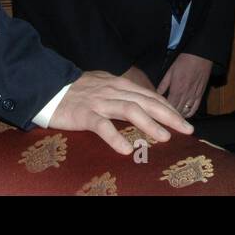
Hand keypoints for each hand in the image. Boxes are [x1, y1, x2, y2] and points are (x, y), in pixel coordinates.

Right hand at [46, 70, 192, 154]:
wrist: (47, 88)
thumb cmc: (77, 90)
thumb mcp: (104, 85)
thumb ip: (122, 93)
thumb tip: (144, 104)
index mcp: (120, 84)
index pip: (150, 95)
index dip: (168, 107)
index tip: (183, 120)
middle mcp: (113, 90)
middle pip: (147, 101)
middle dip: (169, 115)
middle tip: (186, 129)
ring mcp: (99, 101)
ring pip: (130, 110)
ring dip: (150, 124)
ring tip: (165, 138)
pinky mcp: (84, 114)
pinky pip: (102, 126)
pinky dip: (115, 138)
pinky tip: (126, 150)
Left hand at [157, 52, 212, 117]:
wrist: (200, 56)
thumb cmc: (185, 61)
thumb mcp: (170, 71)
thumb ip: (163, 84)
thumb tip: (156, 93)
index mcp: (176, 89)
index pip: (169, 106)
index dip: (163, 113)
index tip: (158, 115)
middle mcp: (185, 95)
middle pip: (177, 111)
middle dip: (170, 116)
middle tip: (163, 119)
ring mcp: (194, 96)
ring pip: (186, 112)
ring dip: (179, 116)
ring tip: (172, 118)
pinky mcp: (201, 94)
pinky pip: (195, 108)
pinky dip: (189, 113)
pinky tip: (184, 114)